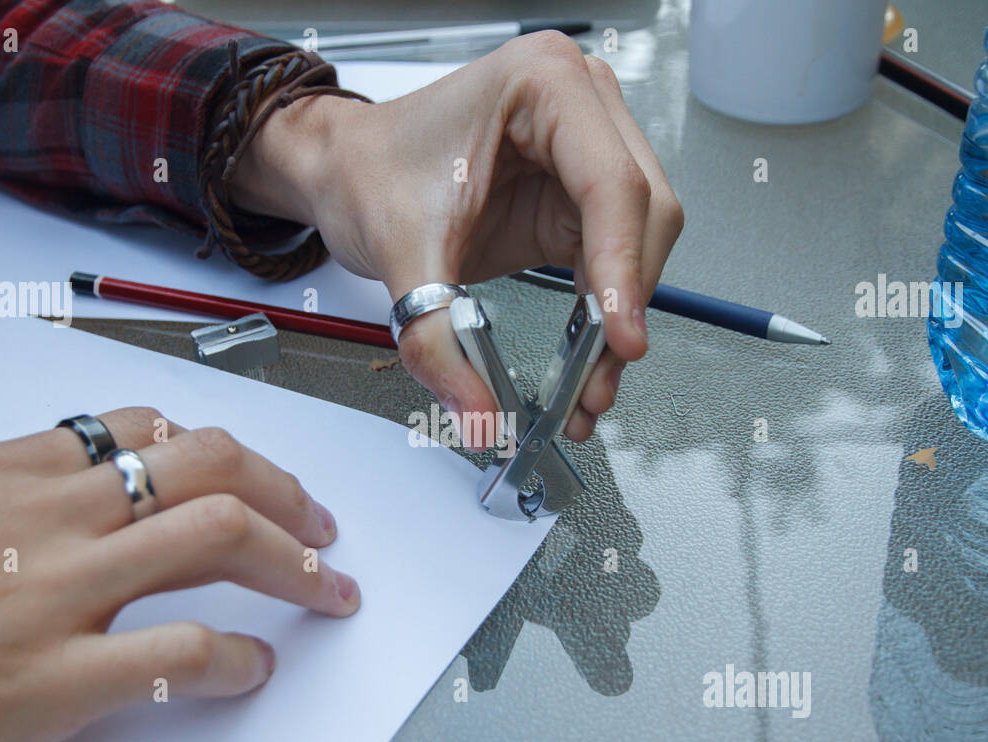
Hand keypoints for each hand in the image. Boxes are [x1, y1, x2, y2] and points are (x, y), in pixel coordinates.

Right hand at [0, 408, 358, 741]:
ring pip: (216, 539)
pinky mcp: (48, 683)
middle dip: (286, 491)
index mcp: (6, 470)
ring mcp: (52, 594)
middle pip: (207, 466)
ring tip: (326, 587)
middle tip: (320, 523)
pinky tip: (251, 670)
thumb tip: (65, 496)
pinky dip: (238, 659)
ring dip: (295, 563)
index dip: (225, 452)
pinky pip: (181, 654)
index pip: (148, 428)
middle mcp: (42, 515)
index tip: (255, 477)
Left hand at [231, 31, 683, 442]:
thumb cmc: (367, 171)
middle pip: (643, 214)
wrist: (344, 174)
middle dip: (624, 304)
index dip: (624, 267)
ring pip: (641, 243)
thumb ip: (439, 336)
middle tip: (596, 379)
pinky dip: (603, 315)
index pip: (611, 184)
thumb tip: (478, 412)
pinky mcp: (579, 199)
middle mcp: (580, 107)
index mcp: (543, 83)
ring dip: (620, 319)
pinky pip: (613, 262)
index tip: (619, 337)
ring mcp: (586, 152)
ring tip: (588, 386)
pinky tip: (586, 360)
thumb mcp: (399, 252)